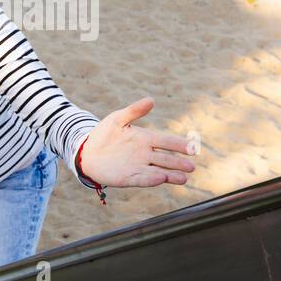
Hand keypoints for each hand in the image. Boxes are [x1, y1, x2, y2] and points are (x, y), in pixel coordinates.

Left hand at [78, 97, 195, 188]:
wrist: (87, 152)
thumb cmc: (104, 134)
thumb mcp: (117, 119)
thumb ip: (134, 111)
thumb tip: (151, 100)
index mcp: (145, 139)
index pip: (166, 141)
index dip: (179, 144)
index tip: (192, 147)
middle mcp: (145, 154)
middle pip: (166, 159)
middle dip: (179, 163)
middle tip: (192, 166)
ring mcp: (138, 167)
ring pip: (159, 171)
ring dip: (171, 175)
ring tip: (184, 178)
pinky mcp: (129, 178)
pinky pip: (142, 179)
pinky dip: (151, 179)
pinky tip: (162, 179)